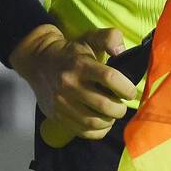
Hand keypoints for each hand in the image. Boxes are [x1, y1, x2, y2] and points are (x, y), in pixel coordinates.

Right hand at [11, 25, 136, 144]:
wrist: (39, 61)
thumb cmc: (71, 51)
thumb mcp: (90, 38)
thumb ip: (109, 38)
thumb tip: (121, 51)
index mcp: (80, 64)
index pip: (110, 78)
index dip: (126, 88)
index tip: (130, 92)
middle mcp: (69, 84)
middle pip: (104, 105)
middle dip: (120, 109)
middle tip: (122, 105)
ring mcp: (61, 102)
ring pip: (93, 122)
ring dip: (109, 121)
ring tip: (112, 114)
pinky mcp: (57, 115)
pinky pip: (82, 131)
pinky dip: (98, 132)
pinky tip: (103, 124)